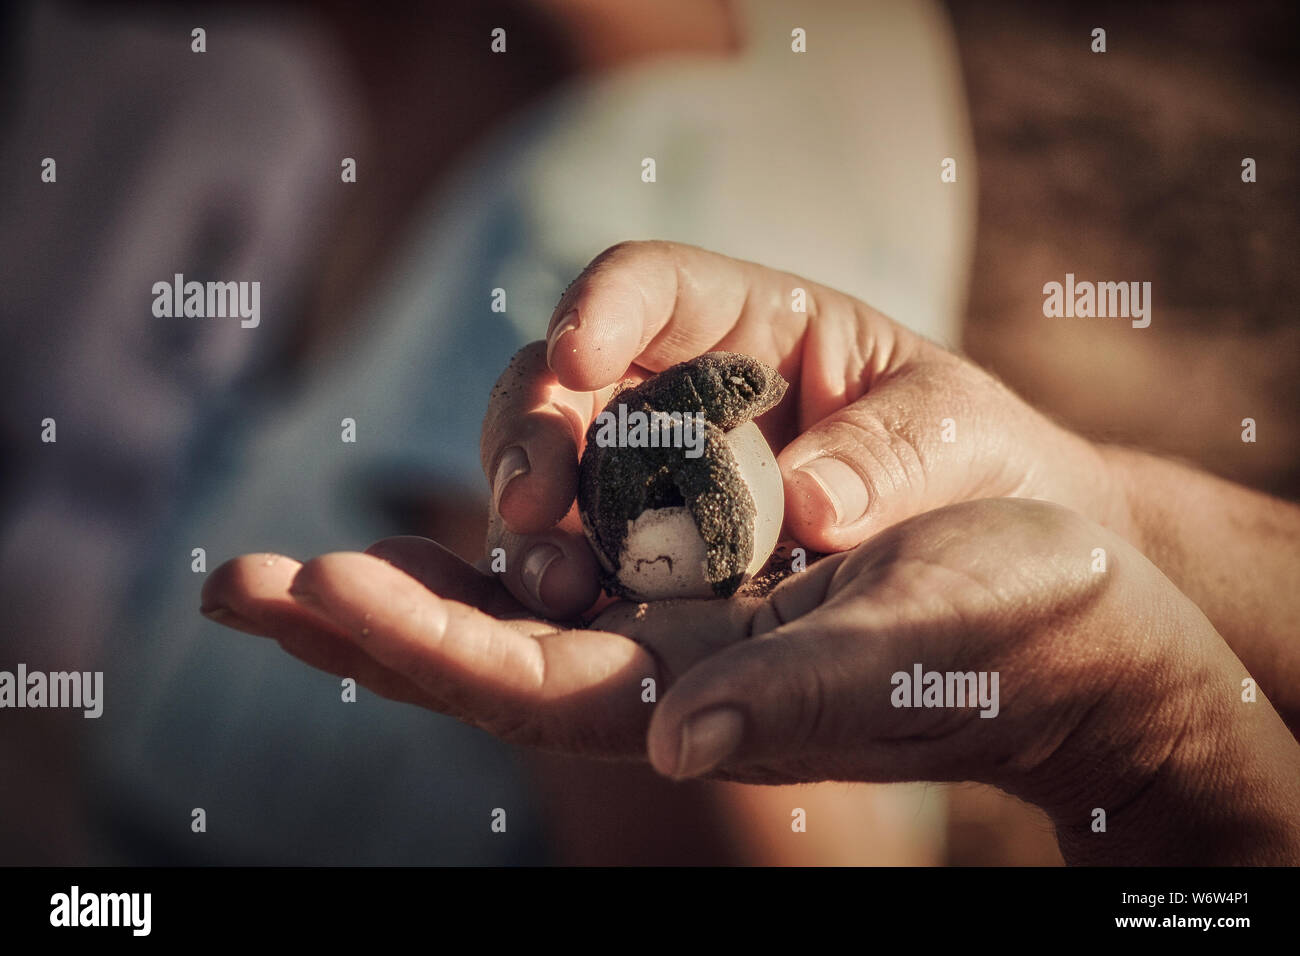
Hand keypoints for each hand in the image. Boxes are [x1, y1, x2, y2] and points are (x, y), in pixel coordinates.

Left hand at [201, 498, 1299, 863]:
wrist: (1061, 615)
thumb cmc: (1010, 625)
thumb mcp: (913, 645)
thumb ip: (795, 694)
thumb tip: (677, 739)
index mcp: (703, 700)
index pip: (527, 682)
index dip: (419, 640)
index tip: (314, 585)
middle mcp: (663, 673)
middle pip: (482, 654)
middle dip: (360, 623)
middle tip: (235, 583)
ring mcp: (669, 629)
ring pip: (505, 611)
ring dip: (396, 588)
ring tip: (284, 566)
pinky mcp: (692, 583)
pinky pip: (563, 567)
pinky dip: (482, 551)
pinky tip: (417, 534)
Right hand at [481, 240, 1132, 619]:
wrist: (989, 549)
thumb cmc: (975, 457)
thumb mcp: (954, 435)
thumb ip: (889, 456)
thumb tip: (809, 508)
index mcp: (752, 323)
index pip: (654, 285)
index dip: (603, 307)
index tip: (578, 355)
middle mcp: (678, 392)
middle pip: (565, 380)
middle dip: (532, 427)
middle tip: (530, 499)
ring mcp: (651, 479)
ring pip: (551, 471)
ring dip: (530, 519)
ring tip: (549, 579)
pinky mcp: (644, 556)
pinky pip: (580, 556)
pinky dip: (559, 579)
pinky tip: (561, 616)